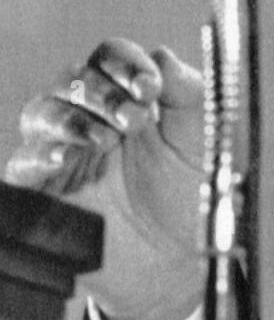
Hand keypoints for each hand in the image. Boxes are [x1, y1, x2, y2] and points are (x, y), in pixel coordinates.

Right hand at [4, 40, 204, 319]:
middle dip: (102, 91)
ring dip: (70, 117)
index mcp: (130, 97)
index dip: (125, 63)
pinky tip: (65, 158)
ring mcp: (65, 154)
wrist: (181, 264)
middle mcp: (92, 118)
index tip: (150, 87)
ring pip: (41, 112)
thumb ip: (188, 91)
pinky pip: (21, 163)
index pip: (111, 57)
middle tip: (135, 118)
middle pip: (73, 78)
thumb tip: (161, 56)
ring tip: (105, 139)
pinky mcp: (44, 194)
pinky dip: (38, 154)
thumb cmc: (196, 196)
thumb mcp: (206, 139)